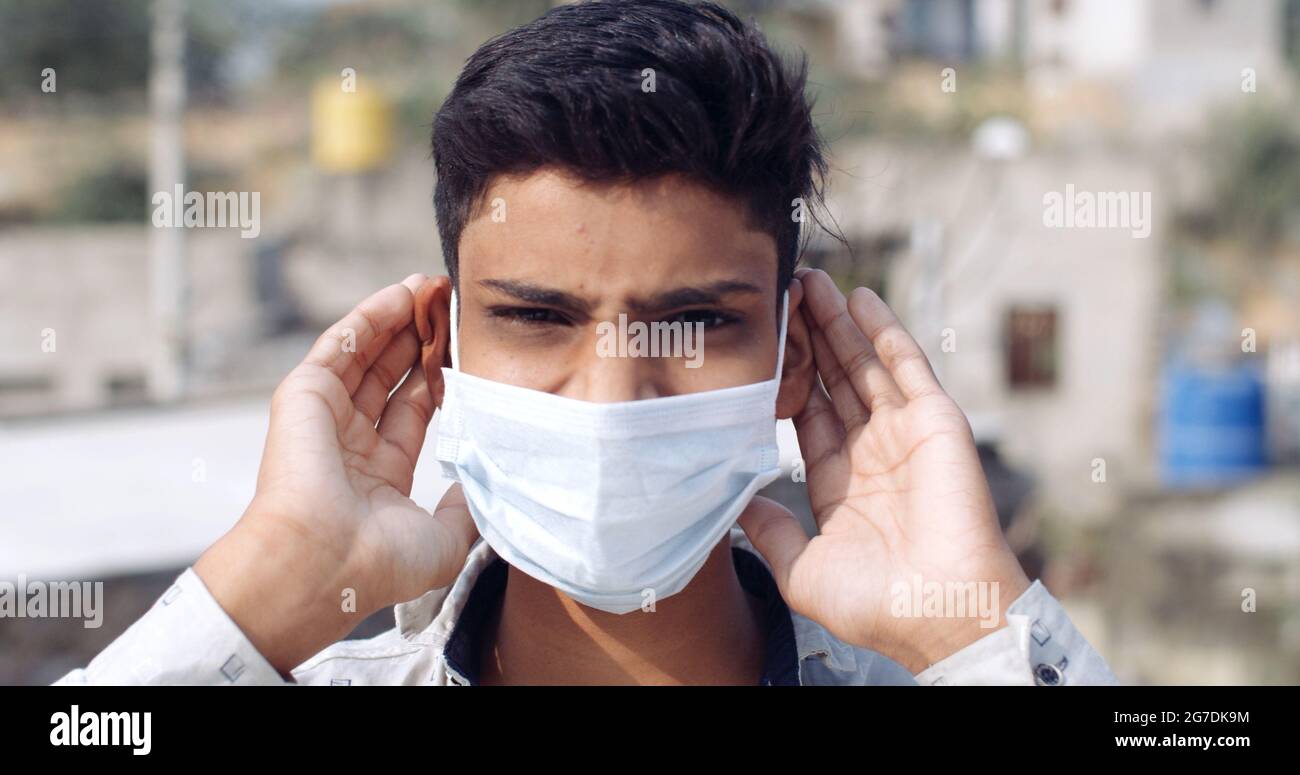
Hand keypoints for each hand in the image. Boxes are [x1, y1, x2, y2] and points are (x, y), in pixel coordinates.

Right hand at [194, 275, 476, 673]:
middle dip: (420, 339)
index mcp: (378, 475)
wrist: (322, 566)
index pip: (413, 410)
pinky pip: (341, 344)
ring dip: (397, 318)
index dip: (439, 377)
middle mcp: (350, 444)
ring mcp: (324, 418)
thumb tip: (485, 483)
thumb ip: (466, 508)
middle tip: (448, 305)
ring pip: (366, 354)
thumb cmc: (379, 564)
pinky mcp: (303, 396)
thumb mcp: (444, 541)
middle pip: (390, 376)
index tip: (466, 348)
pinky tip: (400, 295)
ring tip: (430, 287)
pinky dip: (370, 317)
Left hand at [740, 269, 1029, 673]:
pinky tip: (859, 298)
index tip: (758, 346)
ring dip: (837, 322)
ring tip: (809, 280)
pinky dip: (884, 330)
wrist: (940, 614)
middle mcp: (872, 452)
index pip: (806, 416)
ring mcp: (905, 433)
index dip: (784, 379)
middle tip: (780, 293)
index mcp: (841, 483)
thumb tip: (734, 506)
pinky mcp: (937, 422)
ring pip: (863, 364)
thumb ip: (770, 532)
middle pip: (832, 380)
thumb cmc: (877, 606)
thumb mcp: (803, 570)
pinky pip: (907, 366)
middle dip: (806, 338)